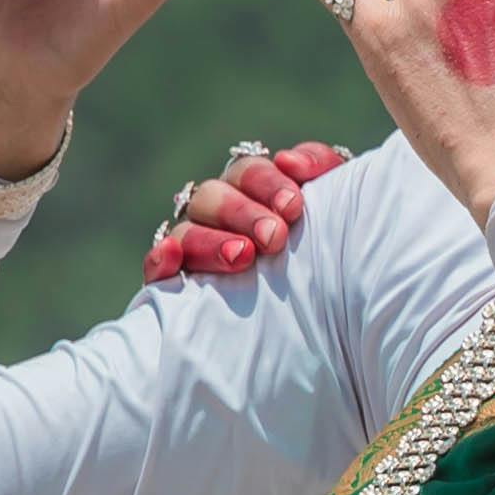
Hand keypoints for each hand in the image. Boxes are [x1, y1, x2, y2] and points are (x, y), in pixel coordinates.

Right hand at [145, 142, 353, 283]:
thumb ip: (325, 175)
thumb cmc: (337, 265)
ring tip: (242, 257)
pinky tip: (172, 258)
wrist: (334, 333)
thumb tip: (292, 162)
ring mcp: (194, 249)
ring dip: (210, 240)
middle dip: (244, 213)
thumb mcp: (339, 217)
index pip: (249, 172)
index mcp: (255, 194)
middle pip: (214, 196)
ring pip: (187, 231)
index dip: (267, 183)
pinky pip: (155, 269)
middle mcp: (219, 215)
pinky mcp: (174, 286)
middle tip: (274, 236)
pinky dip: (160, 260)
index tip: (294, 205)